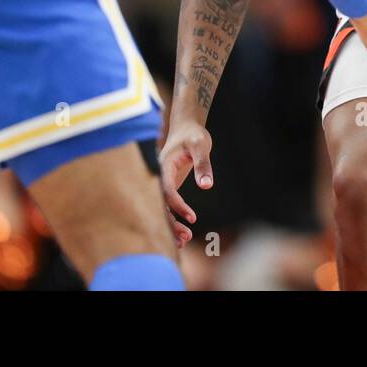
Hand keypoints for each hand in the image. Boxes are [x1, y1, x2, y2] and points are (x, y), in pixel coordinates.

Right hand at [159, 120, 213, 247]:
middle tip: (185, 238)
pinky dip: (174, 217)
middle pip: (161, 203)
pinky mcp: (169, 185)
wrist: (186, 126)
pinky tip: (183, 232)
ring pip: (163, 207)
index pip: (167, 190)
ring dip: (172, 223)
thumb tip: (207, 186)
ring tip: (184, 240)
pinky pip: (168, 204)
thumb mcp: (201, 145)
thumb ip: (203, 165)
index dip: (178, 205)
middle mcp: (160, 176)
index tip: (192, 217)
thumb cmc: (193, 134)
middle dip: (171, 221)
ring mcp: (163, 181)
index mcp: (163, 166)